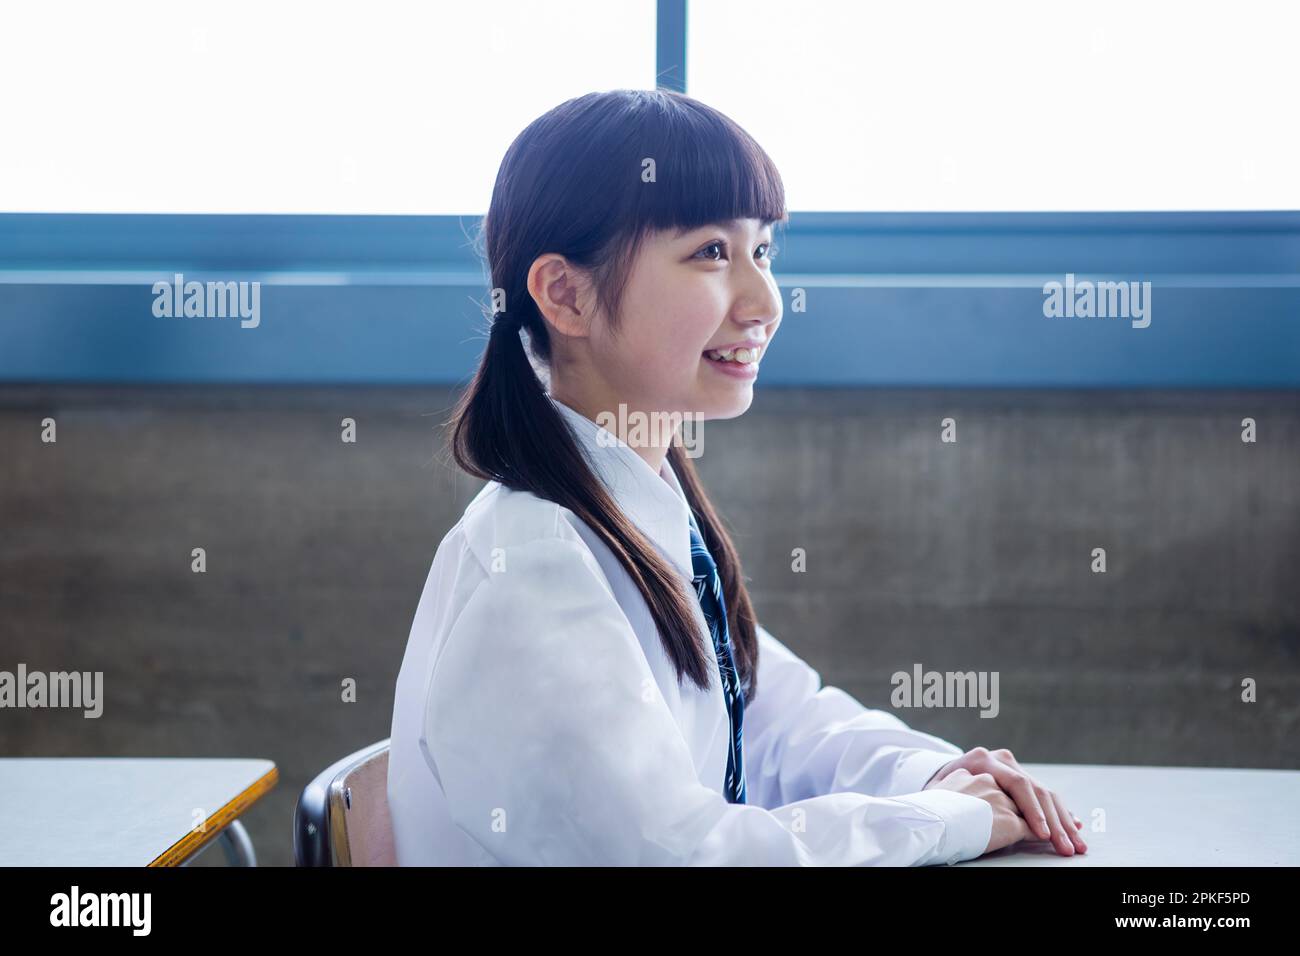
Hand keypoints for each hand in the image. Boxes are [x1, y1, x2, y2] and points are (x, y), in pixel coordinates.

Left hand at [923, 747, 1086, 855]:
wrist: (937, 775)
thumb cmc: (938, 793)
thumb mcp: (948, 796)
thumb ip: (971, 803)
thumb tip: (987, 821)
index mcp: (984, 761)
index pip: (1017, 785)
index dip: (1032, 812)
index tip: (1043, 835)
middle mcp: (1001, 760)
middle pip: (1036, 790)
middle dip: (1056, 823)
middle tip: (1068, 847)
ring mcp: (1012, 767)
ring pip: (1044, 793)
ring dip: (1064, 821)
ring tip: (1076, 843)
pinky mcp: (1019, 776)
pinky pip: (1043, 794)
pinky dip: (1059, 811)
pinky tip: (1074, 824)